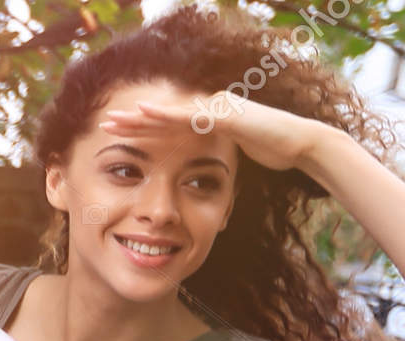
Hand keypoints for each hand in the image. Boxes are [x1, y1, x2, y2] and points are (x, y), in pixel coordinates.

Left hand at [100, 93, 340, 173]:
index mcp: (208, 119)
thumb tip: (204, 169)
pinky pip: (190, 115)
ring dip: (140, 117)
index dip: (142, 130)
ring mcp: (216, 108)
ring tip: (114, 121)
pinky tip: (145, 114)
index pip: (169, 126)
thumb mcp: (237, 153)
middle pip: (163, 116)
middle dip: (133, 121)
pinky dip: (166, 114)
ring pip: (170, 113)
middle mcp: (209, 108)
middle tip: (104, 124)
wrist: (300, 144)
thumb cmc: (272, 149)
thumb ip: (218, 154)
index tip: (117, 137)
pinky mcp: (225, 114)